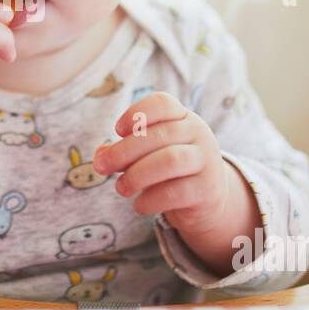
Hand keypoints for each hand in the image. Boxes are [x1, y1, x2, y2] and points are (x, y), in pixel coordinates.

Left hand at [91, 91, 241, 237]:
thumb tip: (101, 156)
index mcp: (183, 118)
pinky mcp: (207, 190)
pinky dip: (150, 200)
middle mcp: (198, 134)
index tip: (117, 130)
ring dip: (136, 175)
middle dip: (124, 151)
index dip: (136, 113)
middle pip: (160, 134)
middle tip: (101, 167)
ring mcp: (206, 161)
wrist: (208, 200)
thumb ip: (123, 151)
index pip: (163, 103)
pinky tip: (139, 206)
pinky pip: (175, 193)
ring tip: (121, 188)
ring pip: (170, 161)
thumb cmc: (171, 170)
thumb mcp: (149, 154)